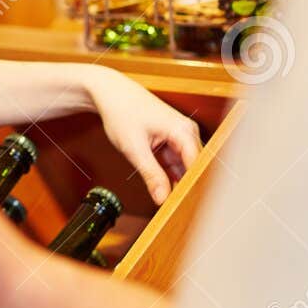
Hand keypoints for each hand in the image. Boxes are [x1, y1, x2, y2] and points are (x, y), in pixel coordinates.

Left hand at [81, 67, 200, 204]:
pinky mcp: (171, 140)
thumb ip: (151, 174)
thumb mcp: (133, 148)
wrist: (109, 92)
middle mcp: (187, 132)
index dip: (194, 190)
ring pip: (185, 168)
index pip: (198, 167)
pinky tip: (166, 192)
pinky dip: (170, 176)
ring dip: (179, 185)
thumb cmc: (121, 112)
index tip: (189, 210)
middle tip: (183, 215)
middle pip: (195, 169)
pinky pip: (176, 163)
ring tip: (175, 208)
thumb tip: (163, 199)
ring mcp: (180, 136)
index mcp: (183, 131)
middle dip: (188, 190)